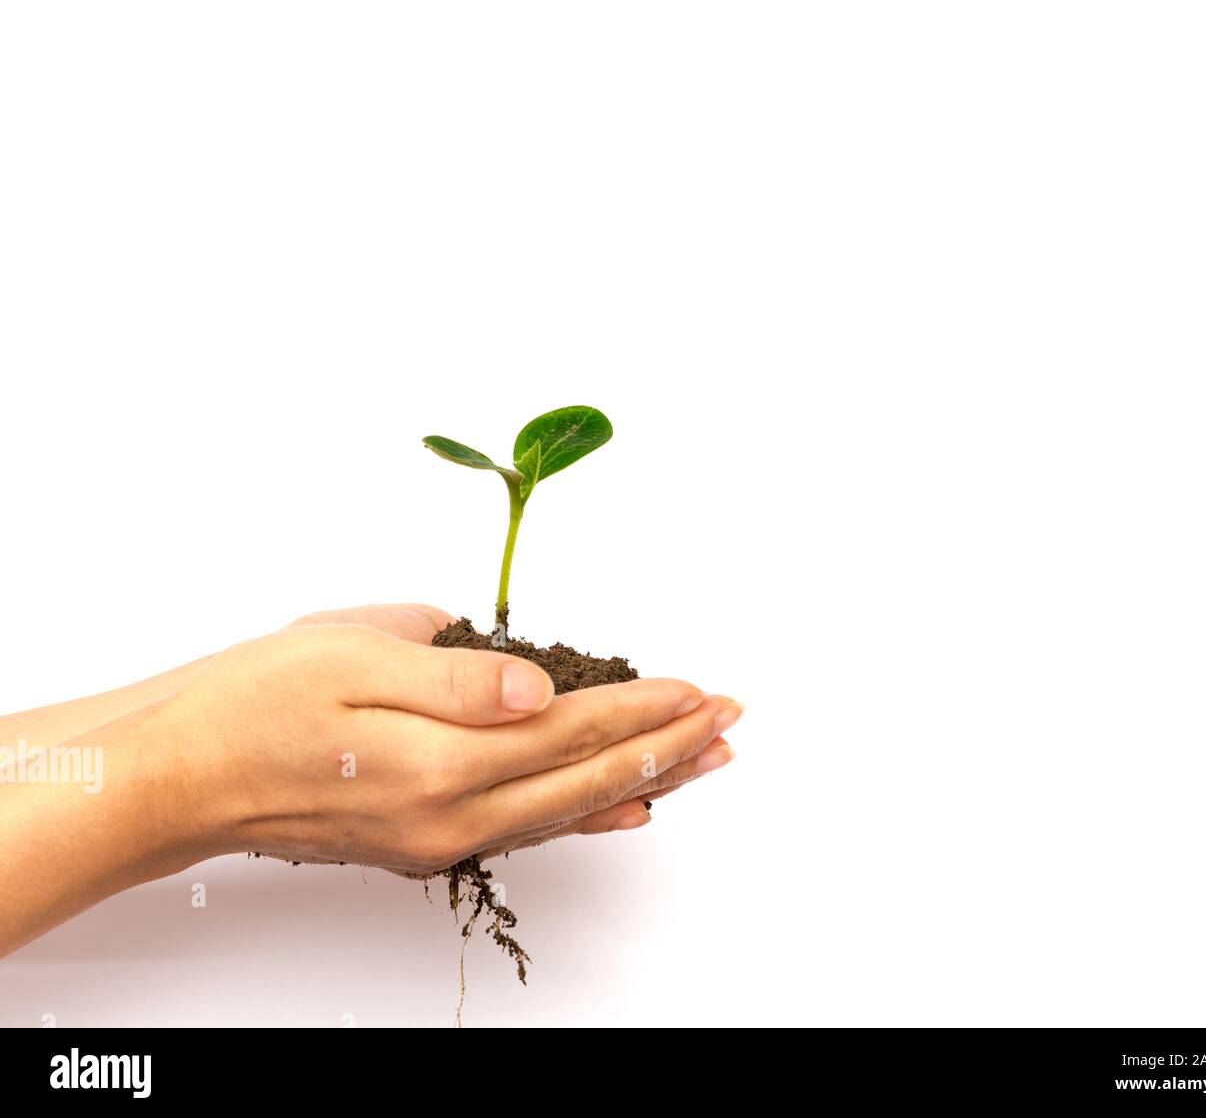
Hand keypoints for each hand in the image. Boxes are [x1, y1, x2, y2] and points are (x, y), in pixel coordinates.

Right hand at [148, 611, 740, 875]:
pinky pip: (529, 829)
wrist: (182, 774)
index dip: (642, 706)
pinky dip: (588, 817)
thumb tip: (539, 688)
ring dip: (645, 781)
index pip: (572, 728)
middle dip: (668, 745)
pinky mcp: (424, 839)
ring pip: (570, 807)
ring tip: (704, 762)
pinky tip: (625, 813)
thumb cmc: (253, 703)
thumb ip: (454, 678)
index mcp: (440, 760)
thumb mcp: (350, 658)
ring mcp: (439, 835)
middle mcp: (450, 812)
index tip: (699, 685)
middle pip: (588, 775)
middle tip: (732, 718)